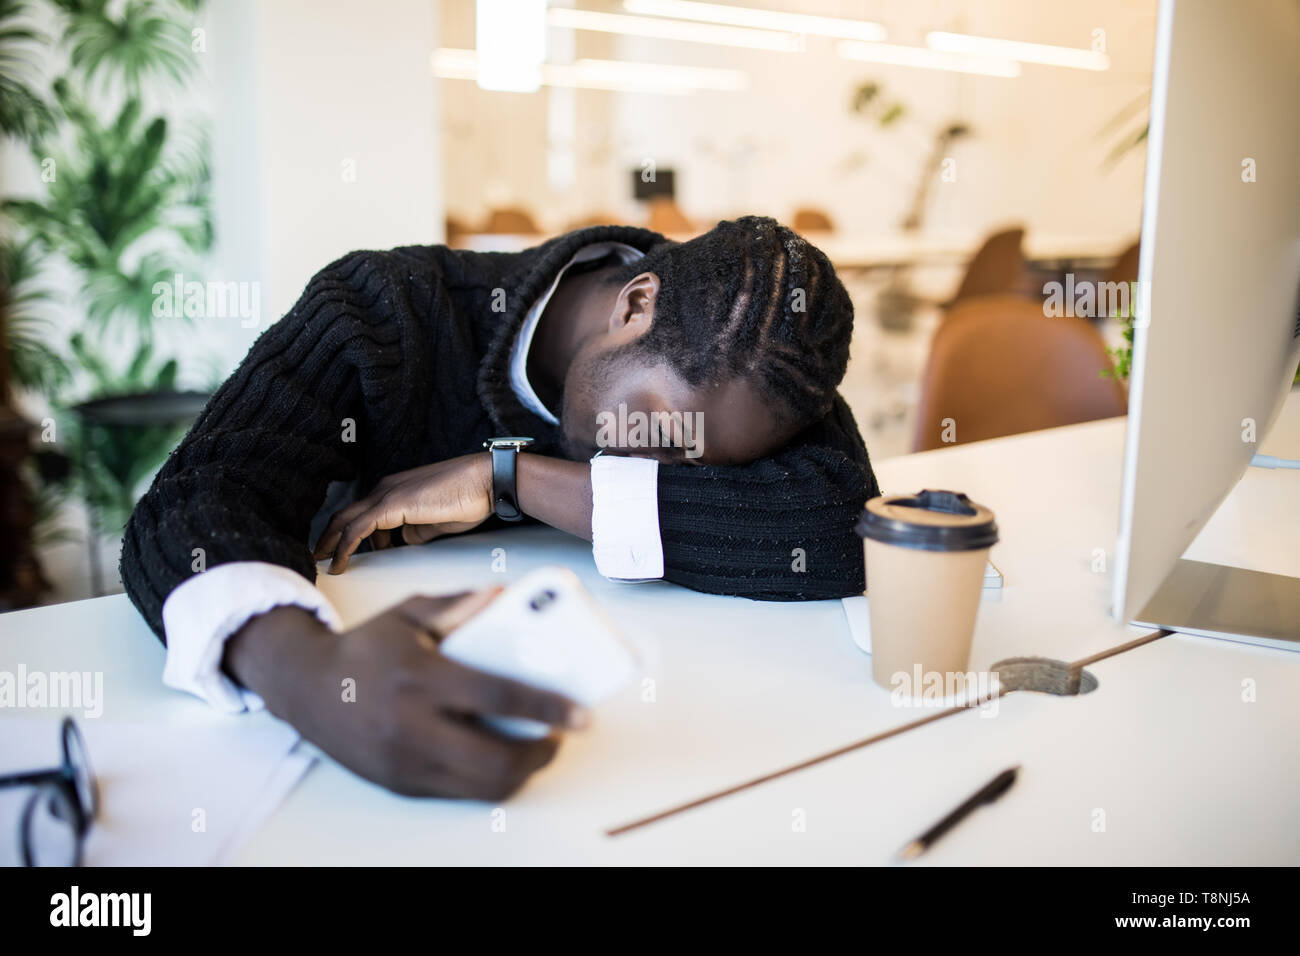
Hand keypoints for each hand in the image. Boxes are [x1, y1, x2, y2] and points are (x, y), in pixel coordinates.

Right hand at [226, 591, 585, 799]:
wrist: (304, 688)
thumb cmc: (366, 648)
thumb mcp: (410, 613)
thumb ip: (460, 604)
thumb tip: (507, 596)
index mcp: (419, 678)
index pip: (496, 697)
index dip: (546, 708)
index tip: (582, 714)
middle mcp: (410, 727)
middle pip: (494, 760)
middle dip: (541, 754)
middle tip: (563, 735)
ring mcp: (404, 763)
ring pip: (481, 787)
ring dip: (521, 772)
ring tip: (540, 747)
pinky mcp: (400, 784)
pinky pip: (460, 792)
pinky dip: (490, 779)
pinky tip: (505, 757)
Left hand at [315, 452, 492, 572]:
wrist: (484, 481)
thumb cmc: (468, 499)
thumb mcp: (435, 522)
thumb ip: (415, 531)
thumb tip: (403, 543)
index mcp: (395, 491)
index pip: (362, 514)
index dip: (349, 535)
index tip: (344, 554)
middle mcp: (385, 489)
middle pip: (345, 514)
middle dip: (329, 538)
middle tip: (319, 558)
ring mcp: (386, 495)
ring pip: (344, 520)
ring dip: (331, 544)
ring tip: (324, 565)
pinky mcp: (391, 505)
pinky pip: (357, 529)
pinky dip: (344, 547)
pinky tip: (340, 564)